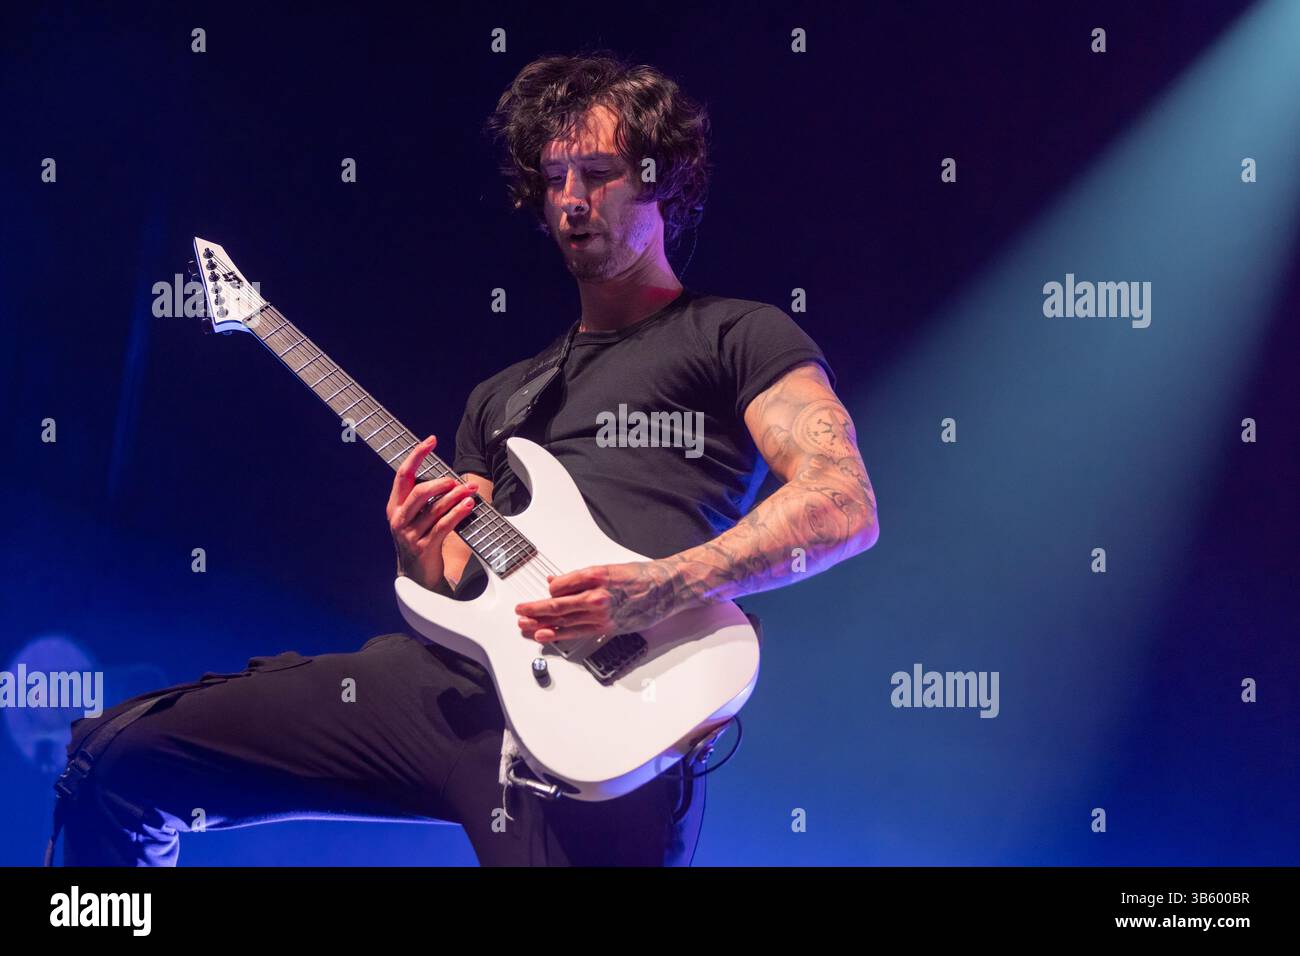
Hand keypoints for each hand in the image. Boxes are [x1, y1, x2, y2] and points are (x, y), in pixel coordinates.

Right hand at [386, 435, 477, 591]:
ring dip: (456, 496)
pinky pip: (444, 525)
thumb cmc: (420, 540)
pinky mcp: (424, 547)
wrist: (417, 576)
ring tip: (470, 490)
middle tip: (458, 480)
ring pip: (435, 507)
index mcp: (395, 506)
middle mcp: (399, 518)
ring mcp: (410, 534)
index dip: (417, 455)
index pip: (403, 474)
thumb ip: (426, 498)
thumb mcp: (416, 517)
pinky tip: (468, 505)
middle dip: (442, 481)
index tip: (431, 440)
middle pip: (419, 491)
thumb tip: (451, 478)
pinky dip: (458, 513)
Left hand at [514, 560, 683, 642]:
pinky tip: (545, 635)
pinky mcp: (607, 629)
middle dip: (534, 610)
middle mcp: (597, 596)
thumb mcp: (608, 568)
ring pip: (563, 622)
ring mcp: (601, 615)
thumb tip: (556, 583)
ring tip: (524, 626)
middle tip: (519, 611)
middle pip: (556, 606)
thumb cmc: (641, 577)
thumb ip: (579, 578)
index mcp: (596, 575)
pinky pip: (577, 633)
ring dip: (540, 625)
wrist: (666, 589)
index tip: (541, 592)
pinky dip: (558, 634)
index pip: (559, 585)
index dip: (547, 590)